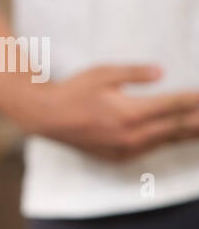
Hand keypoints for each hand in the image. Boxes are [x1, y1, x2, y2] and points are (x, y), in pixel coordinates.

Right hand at [18, 64, 198, 161]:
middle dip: (198, 121)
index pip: (175, 106)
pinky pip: (150, 149)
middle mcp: (131, 135)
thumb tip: (161, 72)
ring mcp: (125, 148)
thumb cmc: (73, 91)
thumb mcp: (104, 73)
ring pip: (166, 141)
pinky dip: (166, 141)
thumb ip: (136, 72)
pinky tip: (175, 136)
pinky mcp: (117, 156)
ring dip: (188, 134)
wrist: (45, 117)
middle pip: (177, 128)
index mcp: (131, 112)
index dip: (196, 101)